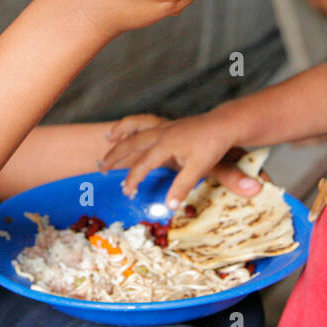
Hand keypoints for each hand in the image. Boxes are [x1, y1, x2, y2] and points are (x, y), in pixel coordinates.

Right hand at [99, 110, 263, 208]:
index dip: (132, 178)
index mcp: (165, 144)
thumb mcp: (200, 169)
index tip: (126, 191)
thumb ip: (182, 187)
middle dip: (115, 156)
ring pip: (135, 128)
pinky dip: (131, 124)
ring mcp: (163, 126)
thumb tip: (169, 206)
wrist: (224, 124)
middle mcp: (160, 132)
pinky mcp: (167, 124)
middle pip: (131, 143)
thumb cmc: (212, 146)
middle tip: (102, 168)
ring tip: (107, 139)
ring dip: (120, 134)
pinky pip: (143, 121)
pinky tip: (126, 129)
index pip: (142, 164)